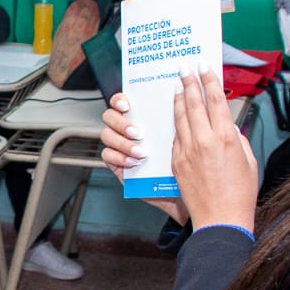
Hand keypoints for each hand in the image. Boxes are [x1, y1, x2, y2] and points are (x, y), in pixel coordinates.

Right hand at [99, 93, 187, 224]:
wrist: (180, 189)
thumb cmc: (183, 163)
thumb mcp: (180, 138)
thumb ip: (172, 120)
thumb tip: (174, 100)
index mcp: (142, 119)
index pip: (122, 101)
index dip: (120, 100)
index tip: (128, 105)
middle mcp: (128, 130)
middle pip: (110, 116)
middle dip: (121, 123)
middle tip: (138, 133)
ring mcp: (120, 147)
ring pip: (106, 135)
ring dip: (122, 142)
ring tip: (140, 152)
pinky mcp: (116, 164)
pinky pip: (107, 156)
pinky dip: (119, 158)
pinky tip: (134, 162)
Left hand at [171, 68, 256, 232]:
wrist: (221, 218)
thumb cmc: (239, 193)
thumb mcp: (248, 160)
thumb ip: (236, 138)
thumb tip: (226, 125)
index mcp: (225, 138)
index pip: (215, 100)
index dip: (209, 80)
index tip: (204, 67)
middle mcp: (204, 141)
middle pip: (194, 103)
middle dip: (189, 82)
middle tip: (185, 68)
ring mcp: (187, 151)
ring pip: (180, 117)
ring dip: (178, 99)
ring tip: (177, 85)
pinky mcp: (177, 162)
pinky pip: (176, 137)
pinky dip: (176, 123)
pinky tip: (176, 115)